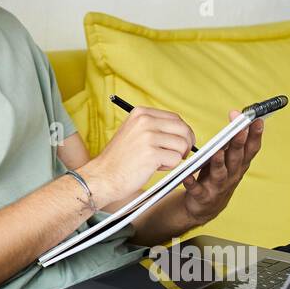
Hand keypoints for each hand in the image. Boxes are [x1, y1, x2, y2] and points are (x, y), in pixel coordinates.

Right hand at [79, 106, 195, 207]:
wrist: (103, 175)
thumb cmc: (120, 158)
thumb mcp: (134, 132)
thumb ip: (154, 127)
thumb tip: (183, 131)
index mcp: (141, 113)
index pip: (175, 118)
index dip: (183, 132)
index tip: (181, 143)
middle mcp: (145, 121)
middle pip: (183, 129)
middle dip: (186, 144)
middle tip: (180, 155)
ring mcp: (148, 137)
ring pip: (182, 145)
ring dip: (175, 157)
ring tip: (159, 162)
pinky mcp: (151, 154)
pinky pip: (176, 159)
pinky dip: (169, 166)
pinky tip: (154, 168)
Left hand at [177, 110, 264, 225]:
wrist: (206, 206)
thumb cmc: (218, 176)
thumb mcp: (228, 158)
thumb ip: (233, 140)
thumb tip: (237, 115)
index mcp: (239, 165)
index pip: (251, 149)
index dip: (255, 135)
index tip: (258, 120)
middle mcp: (232, 175)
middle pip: (237, 158)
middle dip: (239, 143)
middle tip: (240, 129)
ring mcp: (218, 187)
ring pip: (220, 174)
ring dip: (219, 162)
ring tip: (216, 151)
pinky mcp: (203, 197)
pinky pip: (197, 189)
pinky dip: (192, 183)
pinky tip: (187, 176)